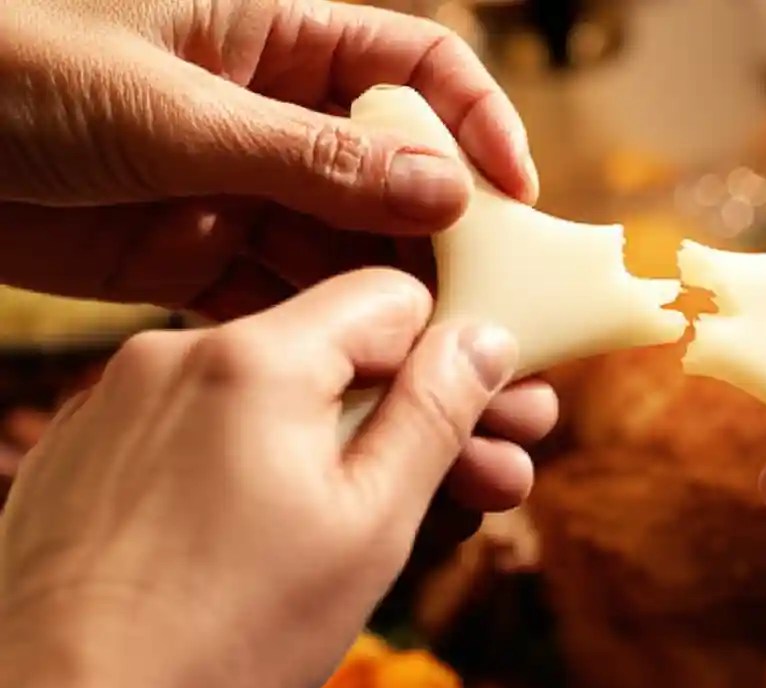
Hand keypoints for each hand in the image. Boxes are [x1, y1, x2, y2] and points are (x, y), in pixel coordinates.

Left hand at [0, 0, 535, 317]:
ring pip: (345, 246)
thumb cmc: (11, 69)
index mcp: (275, 38)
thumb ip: (312, 157)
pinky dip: (323, 333)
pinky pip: (282, 296)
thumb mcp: (173, 111)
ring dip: (394, 299)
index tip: (519, 195)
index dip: (478, 123)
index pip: (414, 68)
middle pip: (395, 174)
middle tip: (497, 308)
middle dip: (448, 238)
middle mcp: (273, 116)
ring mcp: (238, 189)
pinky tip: (365, 373)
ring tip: (445, 359)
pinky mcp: (196, 256)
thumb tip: (447, 190)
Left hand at [0, 269, 549, 687]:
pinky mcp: (86, 455)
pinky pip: (202, 431)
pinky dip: (261, 464)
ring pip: (270, 396)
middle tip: (489, 471)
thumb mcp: (370, 523)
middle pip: (332, 352)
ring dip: (346, 445)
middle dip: (418, 413)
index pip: (389, 298)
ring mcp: (119, 404)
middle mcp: (174, 354)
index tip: (495, 406)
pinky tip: (303, 527)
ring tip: (411, 518)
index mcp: (253, 357)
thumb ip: (435, 413)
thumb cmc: (230, 636)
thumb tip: (485, 337)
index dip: (454, 349)